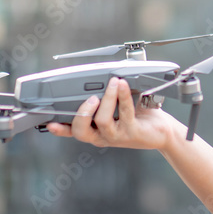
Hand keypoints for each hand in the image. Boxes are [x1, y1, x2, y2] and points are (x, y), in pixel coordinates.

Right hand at [47, 77, 176, 149]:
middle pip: (81, 131)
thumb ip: (104, 98)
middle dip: (82, 112)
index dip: (60, 129)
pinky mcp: (132, 133)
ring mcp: (117, 136)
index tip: (50, 124)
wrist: (162, 131)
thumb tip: (99, 77)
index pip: (73, 131)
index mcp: (95, 130)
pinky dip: (122, 97)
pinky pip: (124, 113)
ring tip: (112, 83)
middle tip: (91, 97)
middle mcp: (102, 136)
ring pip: (102, 120)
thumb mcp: (117, 108)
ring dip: (107, 99)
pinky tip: (122, 85)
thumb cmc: (138, 117)